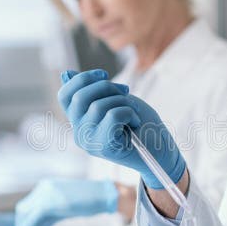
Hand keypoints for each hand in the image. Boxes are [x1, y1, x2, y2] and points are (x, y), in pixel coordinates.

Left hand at [14, 178, 118, 225]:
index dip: (23, 219)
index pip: (28, 204)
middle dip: (22, 225)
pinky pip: (35, 216)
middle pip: (24, 208)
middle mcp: (44, 188)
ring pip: (27, 213)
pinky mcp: (52, 202)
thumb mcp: (65, 205)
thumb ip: (51, 214)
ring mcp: (47, 194)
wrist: (103, 195)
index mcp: (47, 186)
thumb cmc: (88, 200)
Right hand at [58, 69, 185, 189]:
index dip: (83, 79)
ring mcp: (89, 142)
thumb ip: (91, 91)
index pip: (65, 95)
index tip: (104, 75)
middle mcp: (79, 133)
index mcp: (80, 121)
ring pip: (98, 106)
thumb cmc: (141, 125)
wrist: (161, 151)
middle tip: (125, 93)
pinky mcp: (104, 147)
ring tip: (133, 113)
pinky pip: (113, 116)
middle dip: (107, 87)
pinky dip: (129, 113)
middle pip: (80, 97)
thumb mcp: (115, 100)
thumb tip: (66, 74)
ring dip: (123, 102)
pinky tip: (135, 122)